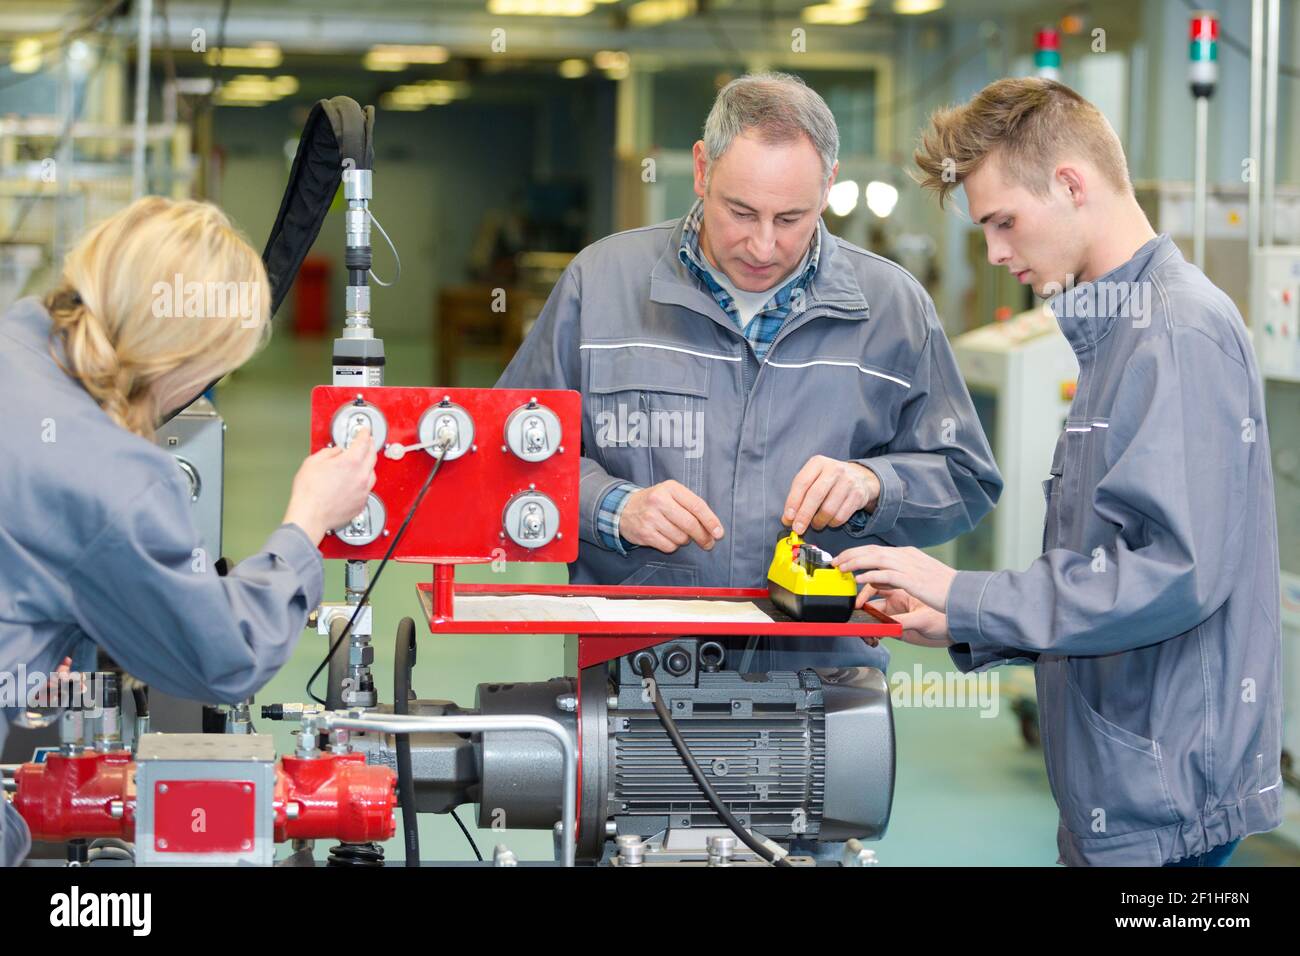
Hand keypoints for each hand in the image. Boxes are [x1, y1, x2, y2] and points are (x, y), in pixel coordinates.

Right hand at [283, 428, 377, 545]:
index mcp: (350, 462)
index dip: (364, 433)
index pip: (363, 442)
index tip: (364, 430)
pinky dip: (363, 481)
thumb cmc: (309, 493)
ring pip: (372, 473)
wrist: (310, 516)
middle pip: (372, 456)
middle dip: (369, 446)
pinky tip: (356, 481)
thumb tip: (336, 451)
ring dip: (368, 465)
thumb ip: (329, 453)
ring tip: (362, 462)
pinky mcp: (361, 503)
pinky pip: (367, 488)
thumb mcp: (313, 462)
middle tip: (366, 442)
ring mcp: (363, 491)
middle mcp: (361, 476)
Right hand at [620, 480, 724, 553]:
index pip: (697, 505)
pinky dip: (673, 546)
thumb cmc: (655, 502)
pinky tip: (668, 538)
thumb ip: (691, 506)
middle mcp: (659, 501)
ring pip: (681, 538)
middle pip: (690, 524)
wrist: (624, 509)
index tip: (719, 533)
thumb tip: (713, 528)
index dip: (711, 521)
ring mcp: (650, 517)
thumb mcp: (671, 494)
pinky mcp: (645, 533)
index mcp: (670, 488)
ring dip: (685, 540)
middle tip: (708, 543)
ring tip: (678, 533)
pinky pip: (669, 546)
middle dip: (703, 536)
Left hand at [783, 457, 879, 533]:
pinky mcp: (858, 495)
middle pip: (815, 495)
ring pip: (829, 509)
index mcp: (818, 463)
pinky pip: (841, 516)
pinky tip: (829, 521)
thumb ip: (798, 497)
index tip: (788, 517)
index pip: (802, 482)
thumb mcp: (812, 480)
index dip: (793, 501)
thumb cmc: (828, 481)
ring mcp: (848, 481)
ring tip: (815, 524)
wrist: (859, 477)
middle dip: (804, 515)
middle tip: (798, 529)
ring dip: (818, 522)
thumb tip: (787, 520)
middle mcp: (834, 469)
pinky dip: (832, 523)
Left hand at [833, 545, 956, 612]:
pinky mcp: (911, 579)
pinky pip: (885, 574)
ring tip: (841, 568)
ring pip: (875, 559)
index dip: (856, 552)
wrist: (962, 593)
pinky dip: (869, 575)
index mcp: (907, 553)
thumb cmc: (941, 588)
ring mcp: (908, 566)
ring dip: (855, 563)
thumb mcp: (917, 576)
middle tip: (835, 562)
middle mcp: (906, 556)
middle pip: (871, 550)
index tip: (842, 558)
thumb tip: (877, 580)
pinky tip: (858, 579)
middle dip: (850, 555)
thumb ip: (897, 575)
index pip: (876, 549)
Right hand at [858, 586, 951, 647]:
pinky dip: (872, 632)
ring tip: (867, 636)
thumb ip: (903, 623)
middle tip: (854, 620)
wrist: (958, 627)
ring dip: (865, 624)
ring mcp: (897, 612)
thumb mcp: (924, 620)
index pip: (875, 585)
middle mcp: (897, 599)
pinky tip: (873, 638)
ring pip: (872, 615)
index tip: (857, 605)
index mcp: (902, 589)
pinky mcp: (898, 626)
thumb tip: (884, 626)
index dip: (864, 594)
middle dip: (859, 610)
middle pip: (870, 601)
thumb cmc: (947, 617)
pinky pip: (880, 627)